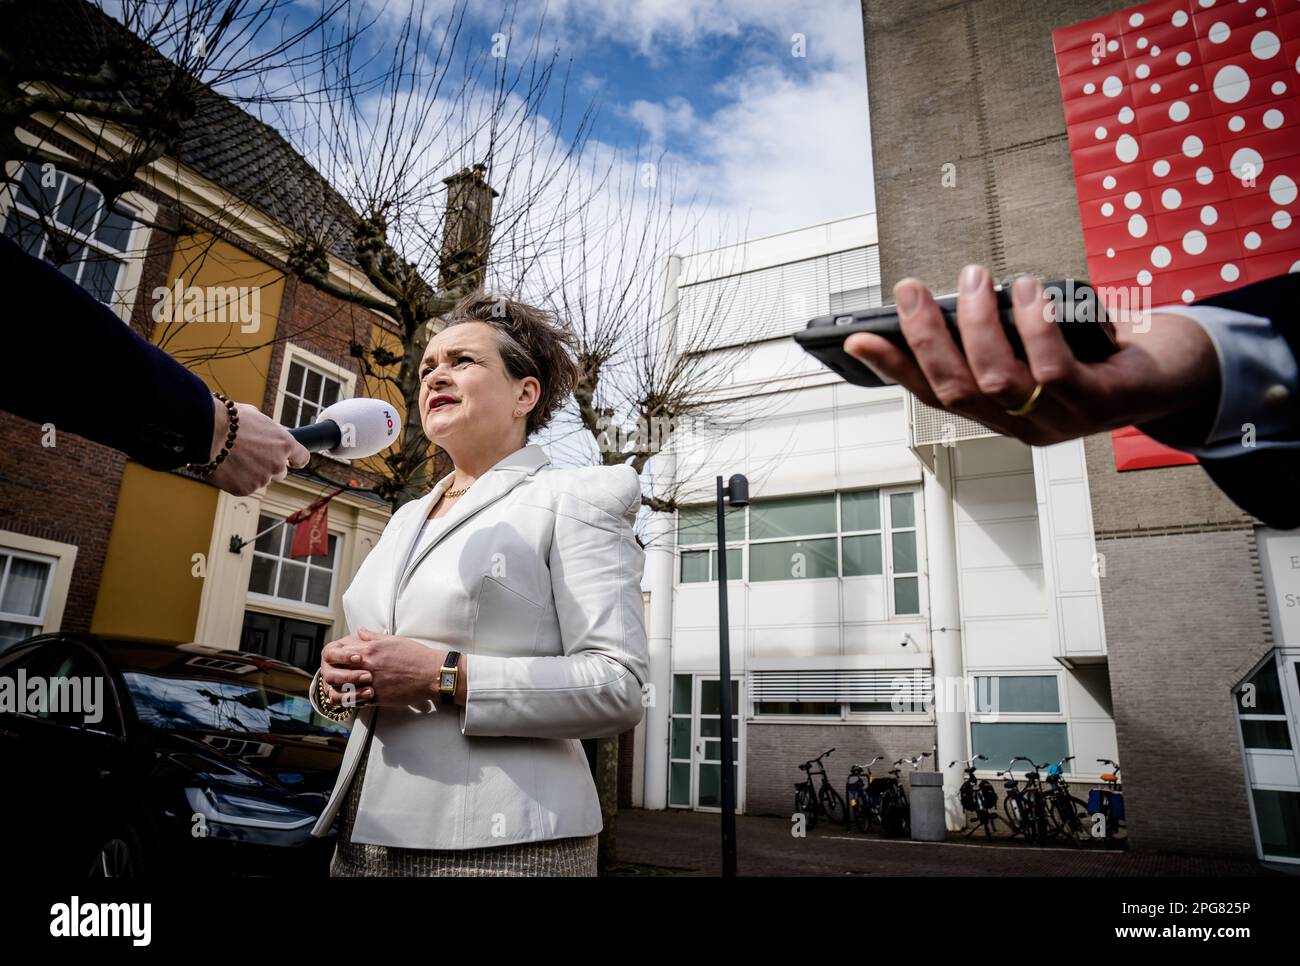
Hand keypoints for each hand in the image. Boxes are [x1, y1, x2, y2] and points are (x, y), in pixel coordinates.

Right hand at [207, 399, 310, 495]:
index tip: (291, 461)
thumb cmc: (229, 420)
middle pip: (281, 472)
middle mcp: (277, 464)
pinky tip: (226, 467)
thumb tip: (270, 433)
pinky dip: (236, 480)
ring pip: (261, 479)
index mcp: (285, 444)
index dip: (295, 459)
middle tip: (251, 456)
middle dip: (269, 465)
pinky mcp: (245, 489)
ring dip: (251, 472)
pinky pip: (244, 486)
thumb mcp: (256, 417)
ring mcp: (262, 479)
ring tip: (233, 458)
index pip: (302, 458)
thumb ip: (269, 431)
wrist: (206, 433)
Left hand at [319, 627, 450, 708]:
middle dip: (331, 674)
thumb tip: (360, 632)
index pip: (339, 653)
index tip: (335, 658)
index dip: (334, 656)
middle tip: (333, 674)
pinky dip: (352, 700)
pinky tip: (354, 698)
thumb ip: (372, 637)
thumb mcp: (393, 640)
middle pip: (336, 673)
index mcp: (369, 651)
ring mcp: (371, 684)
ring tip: (340, 688)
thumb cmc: (416, 655)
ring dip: (339, 690)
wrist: (431, 674)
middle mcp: (366, 668)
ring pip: (343, 691)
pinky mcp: (378, 698)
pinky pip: (356, 702)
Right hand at [841, 266, 1220, 447]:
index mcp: (1001, 414)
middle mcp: (1022, 425)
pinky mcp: (1096, 404)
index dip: (893, 368)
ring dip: (975, 326)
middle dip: (924, 338)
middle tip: (909, 290)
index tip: (856, 339)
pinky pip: (1052, 368)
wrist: (1179, 374)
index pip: (933, 395)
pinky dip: (1032, 326)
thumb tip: (954, 298)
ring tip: (972, 277)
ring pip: (995, 381)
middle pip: (955, 389)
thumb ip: (1000, 334)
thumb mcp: (1039, 342)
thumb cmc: (1103, 350)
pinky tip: (1026, 291)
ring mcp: (1058, 420)